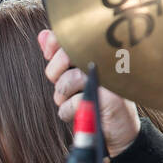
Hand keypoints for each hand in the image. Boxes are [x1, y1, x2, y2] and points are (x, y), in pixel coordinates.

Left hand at [38, 29, 140, 156]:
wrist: (120, 128)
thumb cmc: (96, 98)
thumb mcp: (77, 75)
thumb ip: (62, 56)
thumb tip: (43, 36)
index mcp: (100, 49)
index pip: (72, 34)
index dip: (54, 43)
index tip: (49, 55)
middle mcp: (108, 59)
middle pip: (66, 55)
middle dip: (55, 73)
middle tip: (61, 85)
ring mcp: (111, 78)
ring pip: (68, 80)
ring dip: (62, 96)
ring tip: (70, 101)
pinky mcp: (111, 98)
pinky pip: (74, 102)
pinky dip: (69, 112)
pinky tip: (79, 112)